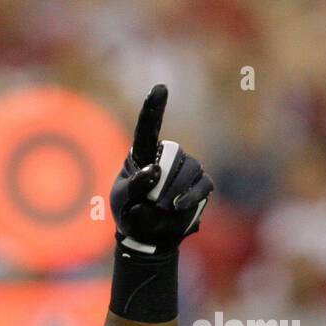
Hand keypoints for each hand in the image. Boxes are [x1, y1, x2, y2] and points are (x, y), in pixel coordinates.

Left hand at [110, 85, 213, 253]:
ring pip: (189, 169)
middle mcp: (166, 157)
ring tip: (161, 207)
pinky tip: (177, 207)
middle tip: (150, 201)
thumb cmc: (131, 216)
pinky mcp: (200, 184)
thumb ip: (133, 188)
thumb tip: (153, 171)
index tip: (160, 88)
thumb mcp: (123, 204)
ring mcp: (186, 168)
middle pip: (173, 154)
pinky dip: (190, 196)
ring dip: (173, 192)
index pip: (147, 129)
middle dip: (161, 182)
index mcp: (142, 156)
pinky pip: (202, 184)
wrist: (148, 238)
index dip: (153, 109)